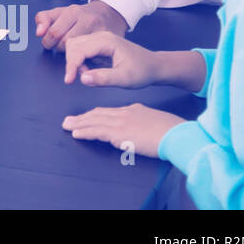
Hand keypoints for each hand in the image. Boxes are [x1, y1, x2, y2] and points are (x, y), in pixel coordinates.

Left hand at [35, 0, 127, 50]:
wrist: (108, 13)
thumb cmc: (80, 15)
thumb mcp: (59, 12)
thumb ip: (43, 19)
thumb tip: (39, 32)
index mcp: (73, 12)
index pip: (54, 32)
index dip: (48, 42)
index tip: (49, 43)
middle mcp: (87, 20)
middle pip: (66, 43)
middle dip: (59, 48)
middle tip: (60, 47)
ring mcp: (100, 30)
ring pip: (79, 51)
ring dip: (72, 54)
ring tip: (72, 50)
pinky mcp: (110, 41)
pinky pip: (94, 56)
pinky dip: (87, 58)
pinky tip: (85, 53)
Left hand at [61, 103, 183, 158]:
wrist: (176, 133)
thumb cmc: (171, 131)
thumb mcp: (154, 122)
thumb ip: (142, 123)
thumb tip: (134, 132)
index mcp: (132, 110)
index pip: (108, 111)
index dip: (94, 115)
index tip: (85, 117)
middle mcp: (124, 113)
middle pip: (98, 114)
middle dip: (82, 118)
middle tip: (69, 120)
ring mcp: (121, 122)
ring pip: (94, 122)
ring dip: (79, 124)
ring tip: (67, 126)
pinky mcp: (120, 132)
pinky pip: (97, 132)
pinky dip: (85, 132)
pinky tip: (76, 134)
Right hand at [63, 31, 158, 87]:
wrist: (154, 66)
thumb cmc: (142, 72)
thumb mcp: (125, 79)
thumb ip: (104, 79)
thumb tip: (82, 78)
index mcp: (107, 41)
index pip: (79, 49)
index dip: (71, 65)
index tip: (69, 80)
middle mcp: (101, 36)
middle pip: (73, 44)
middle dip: (72, 63)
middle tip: (85, 78)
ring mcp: (99, 39)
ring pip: (74, 46)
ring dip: (75, 62)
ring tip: (89, 75)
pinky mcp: (98, 44)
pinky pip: (80, 49)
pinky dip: (79, 61)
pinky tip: (90, 70)